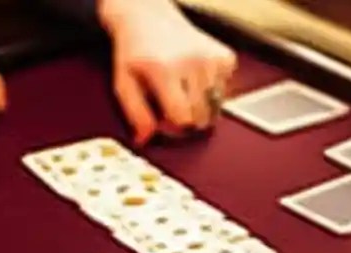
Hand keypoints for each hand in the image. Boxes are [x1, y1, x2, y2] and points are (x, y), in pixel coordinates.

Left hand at [100, 0, 236, 143]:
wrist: (147, 16)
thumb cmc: (134, 49)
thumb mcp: (124, 82)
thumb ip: (135, 113)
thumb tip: (146, 139)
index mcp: (165, 70)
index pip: (183, 118)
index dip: (174, 125)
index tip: (166, 119)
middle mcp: (192, 62)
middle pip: (201, 116)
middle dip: (188, 117)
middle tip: (175, 105)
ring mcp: (211, 58)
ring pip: (216, 106)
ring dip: (201, 104)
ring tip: (184, 89)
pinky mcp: (224, 56)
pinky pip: (226, 90)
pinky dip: (213, 89)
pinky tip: (196, 78)